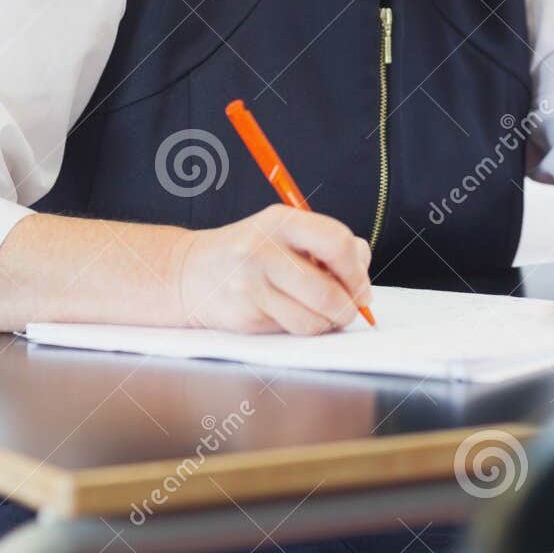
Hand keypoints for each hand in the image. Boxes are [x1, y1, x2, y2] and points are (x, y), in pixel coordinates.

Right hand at [174, 204, 373, 334]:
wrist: (192, 272)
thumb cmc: (251, 252)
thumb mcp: (286, 232)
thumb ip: (327, 244)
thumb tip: (362, 271)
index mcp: (280, 221)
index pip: (336, 243)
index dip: (357, 271)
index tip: (361, 285)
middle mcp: (263, 250)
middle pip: (327, 292)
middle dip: (348, 307)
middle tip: (350, 308)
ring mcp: (251, 285)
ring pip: (312, 320)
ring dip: (328, 323)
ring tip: (324, 313)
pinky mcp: (245, 315)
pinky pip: (292, 331)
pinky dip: (304, 328)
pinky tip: (295, 314)